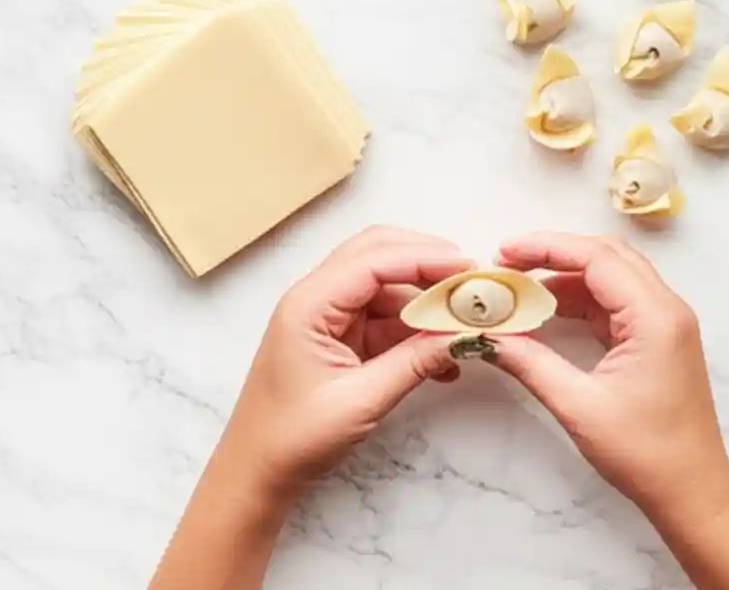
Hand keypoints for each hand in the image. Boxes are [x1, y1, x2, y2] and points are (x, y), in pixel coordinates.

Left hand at [219, 226, 472, 495]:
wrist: (256, 473)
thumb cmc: (292, 438)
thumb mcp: (362, 400)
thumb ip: (416, 362)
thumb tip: (464, 336)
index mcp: (309, 305)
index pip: (374, 260)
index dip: (426, 258)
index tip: (470, 269)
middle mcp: (316, 300)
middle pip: (378, 256)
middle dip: (427, 263)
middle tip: (472, 280)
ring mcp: (328, 319)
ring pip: (387, 288)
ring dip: (426, 301)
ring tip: (466, 322)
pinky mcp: (340, 340)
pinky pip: (386, 320)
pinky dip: (416, 330)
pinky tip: (444, 354)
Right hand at [491, 232, 728, 523]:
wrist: (691, 490)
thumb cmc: (645, 452)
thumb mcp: (578, 406)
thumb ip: (530, 363)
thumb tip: (488, 337)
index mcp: (656, 317)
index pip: (598, 257)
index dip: (547, 247)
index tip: (504, 252)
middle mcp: (667, 310)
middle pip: (607, 257)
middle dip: (555, 254)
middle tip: (507, 264)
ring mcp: (666, 324)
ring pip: (612, 279)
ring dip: (566, 279)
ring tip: (518, 291)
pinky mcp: (658, 341)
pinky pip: (617, 304)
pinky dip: (580, 302)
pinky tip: (546, 313)